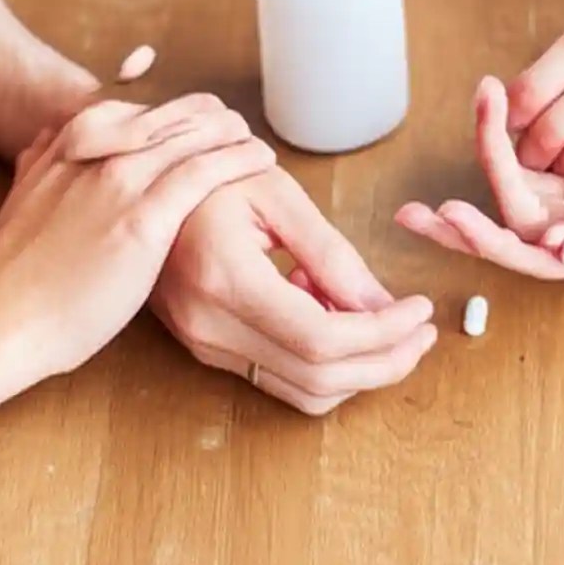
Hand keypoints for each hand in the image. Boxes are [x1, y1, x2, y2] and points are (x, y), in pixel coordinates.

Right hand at [0, 95, 275, 376]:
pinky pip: (202, 173)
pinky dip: (235, 159)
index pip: (130, 112)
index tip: (194, 116)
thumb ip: (38, 169)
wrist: (5, 319)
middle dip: (204, 115)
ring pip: (190, 136)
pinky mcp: (144, 216)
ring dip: (229, 131)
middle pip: (166, 116)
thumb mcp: (21, 202)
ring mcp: (120, 180)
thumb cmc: (14, 278)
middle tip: (233, 120)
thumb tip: (42, 146)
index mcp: (66, 147)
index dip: (168, 113)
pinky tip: (260, 158)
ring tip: (253, 137)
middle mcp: (96, 153)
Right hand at [152, 167, 437, 416]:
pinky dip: (322, 360)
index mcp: (224, 278)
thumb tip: (384, 307)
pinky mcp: (206, 350)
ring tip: (371, 310)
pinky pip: (279, 378)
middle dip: (386, 360)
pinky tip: (325, 308)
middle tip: (422, 329)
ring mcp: (203, 345)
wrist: (141, 187)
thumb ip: (332, 254)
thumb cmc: (209, 173)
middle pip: (318, 377)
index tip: (422, 310)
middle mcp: (208, 325)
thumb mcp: (276, 194)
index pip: (322, 339)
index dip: (384, 333)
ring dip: (358, 366)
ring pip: (303, 391)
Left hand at [396, 76, 563, 278]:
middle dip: (464, 226)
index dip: (490, 242)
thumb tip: (563, 256)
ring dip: (487, 174)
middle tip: (408, 215)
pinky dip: (512, 157)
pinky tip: (491, 136)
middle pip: (518, 236)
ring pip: (525, 205)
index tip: (449, 215)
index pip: (538, 254)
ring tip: (453, 144)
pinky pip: (543, 176)